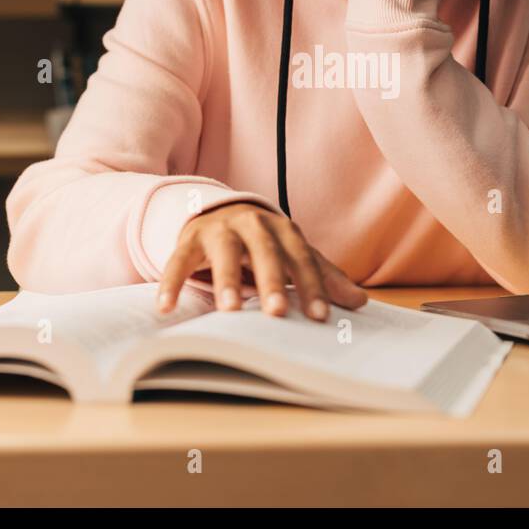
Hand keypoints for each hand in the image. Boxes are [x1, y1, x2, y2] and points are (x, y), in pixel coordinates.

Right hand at [156, 201, 368, 319]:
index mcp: (282, 229)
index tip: (319, 316)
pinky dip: (171, 282)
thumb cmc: (264, 243)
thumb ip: (323, 276)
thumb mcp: (293, 255)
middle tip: (277, 313)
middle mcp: (251, 224)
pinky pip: (178, 261)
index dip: (311, 286)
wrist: (220, 212)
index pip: (301, 258)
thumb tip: (361, 302)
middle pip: (264, 252)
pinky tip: (167, 307)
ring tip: (230, 310)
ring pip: (223, 254)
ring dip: (226, 281)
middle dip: (271, 281)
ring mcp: (218, 230)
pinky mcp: (189, 240)